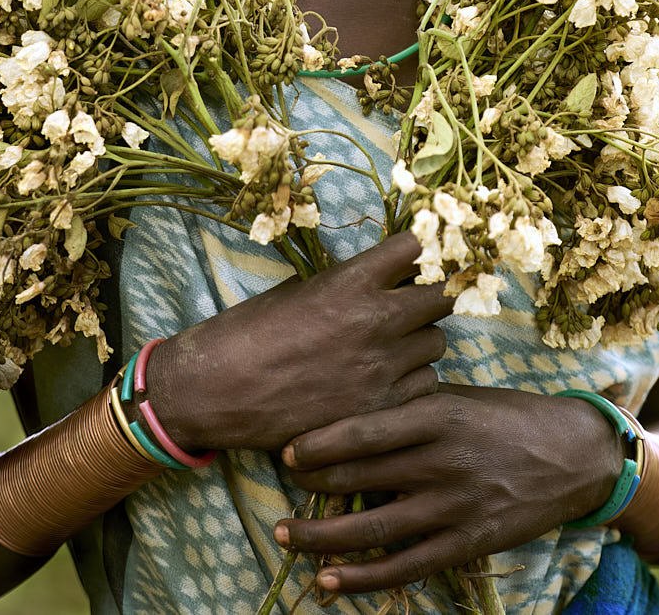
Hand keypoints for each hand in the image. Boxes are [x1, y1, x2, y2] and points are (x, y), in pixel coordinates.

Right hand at [141, 232, 448, 452]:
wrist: (216, 390)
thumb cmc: (247, 332)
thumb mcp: (296, 291)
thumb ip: (343, 284)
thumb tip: (377, 278)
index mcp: (350, 282)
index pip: (416, 248)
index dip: (416, 252)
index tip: (411, 260)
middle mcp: (374, 321)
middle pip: (441, 297)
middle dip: (430, 296)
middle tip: (413, 303)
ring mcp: (380, 369)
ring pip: (437, 344)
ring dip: (420, 341)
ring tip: (394, 347)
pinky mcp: (378, 410)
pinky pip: (425, 386)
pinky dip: (413, 382)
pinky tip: (388, 382)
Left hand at [272, 387, 623, 596]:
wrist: (573, 456)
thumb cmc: (506, 416)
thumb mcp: (459, 396)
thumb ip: (410, 406)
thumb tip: (351, 408)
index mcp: (438, 415)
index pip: (365, 431)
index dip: (321, 443)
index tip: (288, 450)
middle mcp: (443, 461)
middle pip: (361, 479)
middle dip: (313, 487)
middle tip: (280, 489)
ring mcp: (455, 507)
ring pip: (375, 529)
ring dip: (324, 537)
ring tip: (287, 536)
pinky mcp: (466, 544)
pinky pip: (405, 567)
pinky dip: (363, 578)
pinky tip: (329, 581)